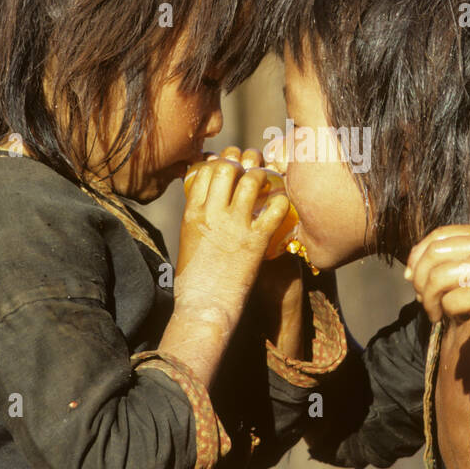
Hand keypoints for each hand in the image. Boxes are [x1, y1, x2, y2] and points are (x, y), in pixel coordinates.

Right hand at [175, 146, 291, 330]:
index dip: (220, 161)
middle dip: (242, 161)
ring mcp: (235, 225)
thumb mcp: (188, 240)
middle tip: (252, 166)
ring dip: (262, 176)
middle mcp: (212, 212)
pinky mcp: (256, 240)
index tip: (230, 166)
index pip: (206, 169)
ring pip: (252, 180)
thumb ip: (198, 216)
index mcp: (192, 211)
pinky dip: (281, 201)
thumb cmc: (194, 280)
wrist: (204, 307)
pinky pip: (275, 208)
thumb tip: (210, 200)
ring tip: (267, 182)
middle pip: (227, 167)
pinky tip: (280, 204)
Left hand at [403, 223, 469, 352]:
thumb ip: (449, 259)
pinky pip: (449, 301)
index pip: (439, 235)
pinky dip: (447, 312)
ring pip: (436, 278)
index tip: (411, 275)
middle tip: (422, 297)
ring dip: (429, 299)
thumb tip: (409, 270)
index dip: (418, 255)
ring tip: (436, 311)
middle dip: (419, 278)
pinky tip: (458, 317)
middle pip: (433, 254)